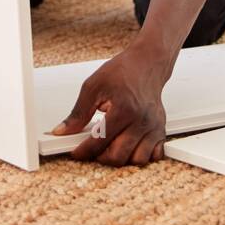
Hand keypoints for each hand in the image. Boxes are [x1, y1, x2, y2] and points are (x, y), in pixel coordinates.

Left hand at [50, 45, 172, 165]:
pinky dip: (142, 155)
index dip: (84, 151)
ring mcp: (153, 127)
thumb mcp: (93, 87)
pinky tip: (130, 146)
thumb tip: (63, 130)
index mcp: (124, 110)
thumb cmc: (123, 71)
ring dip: (123, 158)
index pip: (100, 142)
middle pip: (119, 156)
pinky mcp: (160, 129)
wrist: (147, 63)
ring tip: (112, 146)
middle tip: (93, 149)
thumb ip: (78, 113)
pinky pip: (154, 155)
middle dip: (101, 157)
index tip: (77, 152)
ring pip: (138, 160)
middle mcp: (141, 121)